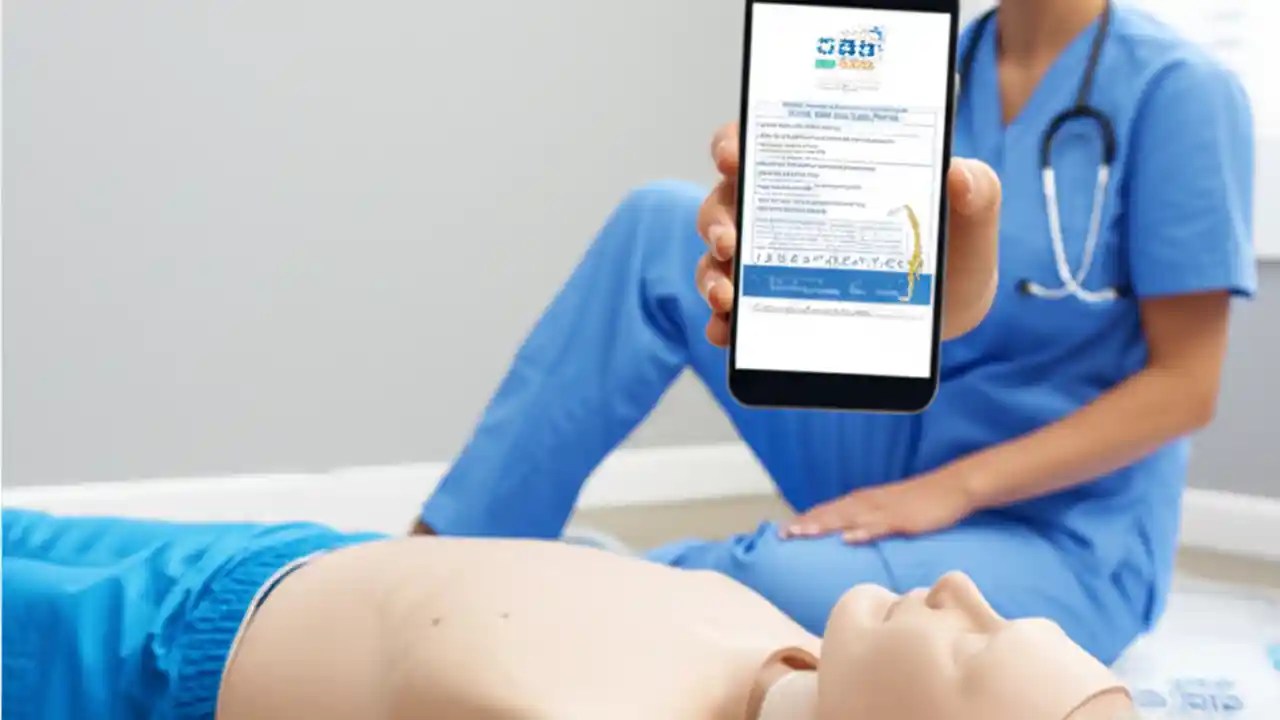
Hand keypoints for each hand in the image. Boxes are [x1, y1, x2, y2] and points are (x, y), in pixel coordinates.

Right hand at [694, 122, 1001, 345]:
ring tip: (729, 295)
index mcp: (821, 172)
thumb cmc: (953, 252)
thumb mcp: (972, 220)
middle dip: (716, 219)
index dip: (734, 143)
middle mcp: (785, 212)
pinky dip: (722, 322)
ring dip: (713, 274)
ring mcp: (772, 261)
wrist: (950, 314)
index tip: (732, 155)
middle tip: (730, 239)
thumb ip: (977, 190)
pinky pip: (731, 313)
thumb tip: (959, 173)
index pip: (761, 143)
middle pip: (725, 201)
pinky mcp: (773, 307)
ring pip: (718, 259)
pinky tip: (727, 334)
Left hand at [781, 468, 976, 542]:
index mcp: (864, 501)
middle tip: (782, 534)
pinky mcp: (903, 520)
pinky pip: (880, 526)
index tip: (783, 531)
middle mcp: (869, 503)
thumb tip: (848, 536)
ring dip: (824, 525)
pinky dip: (862, 532)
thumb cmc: (921, 503)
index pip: (828, 510)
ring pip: (848, 518)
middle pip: (831, 513)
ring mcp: (885, 510)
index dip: (806, 519)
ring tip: (802, 533)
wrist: (952, 488)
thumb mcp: (889, 512)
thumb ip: (868, 521)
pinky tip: (848, 538)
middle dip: (806, 523)